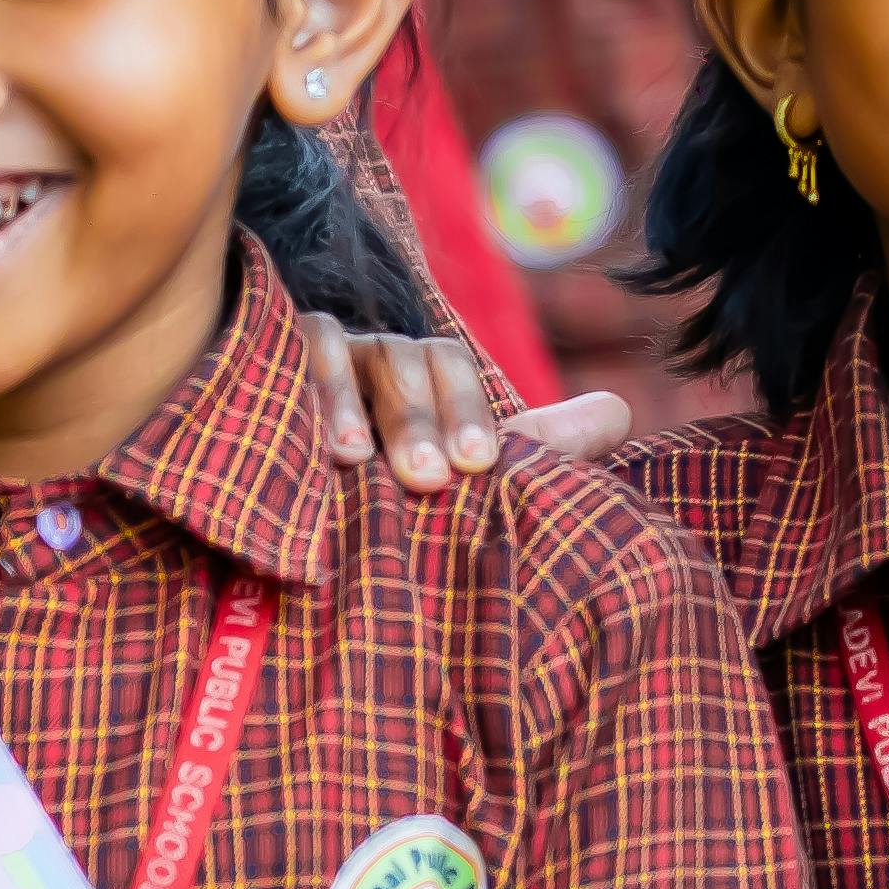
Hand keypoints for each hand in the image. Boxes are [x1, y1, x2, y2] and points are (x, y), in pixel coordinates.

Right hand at [298, 317, 631, 490]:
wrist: (295, 540)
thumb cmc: (388, 508)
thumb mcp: (464, 479)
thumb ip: (541, 444)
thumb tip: (622, 411)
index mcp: (423, 382)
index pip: (450, 367)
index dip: (468, 410)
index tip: (480, 468)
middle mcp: (374, 361)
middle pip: (407, 359)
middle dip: (422, 419)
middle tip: (430, 481)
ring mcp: (320, 358)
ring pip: (356, 353)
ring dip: (363, 408)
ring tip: (361, 466)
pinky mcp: (266, 358)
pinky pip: (298, 349)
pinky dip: (313, 391)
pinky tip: (320, 446)